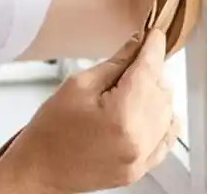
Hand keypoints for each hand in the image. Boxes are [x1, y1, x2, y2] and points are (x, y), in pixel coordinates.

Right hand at [0, 29, 180, 192]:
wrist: (39, 170)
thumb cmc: (50, 131)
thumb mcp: (78, 85)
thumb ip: (114, 64)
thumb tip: (136, 45)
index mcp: (121, 115)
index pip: (149, 70)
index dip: (154, 47)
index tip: (155, 35)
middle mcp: (137, 139)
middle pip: (161, 90)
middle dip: (150, 70)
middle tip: (131, 61)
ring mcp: (141, 158)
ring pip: (168, 112)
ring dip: (156, 94)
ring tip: (131, 88)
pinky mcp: (140, 169)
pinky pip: (166, 138)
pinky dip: (162, 119)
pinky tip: (147, 109)